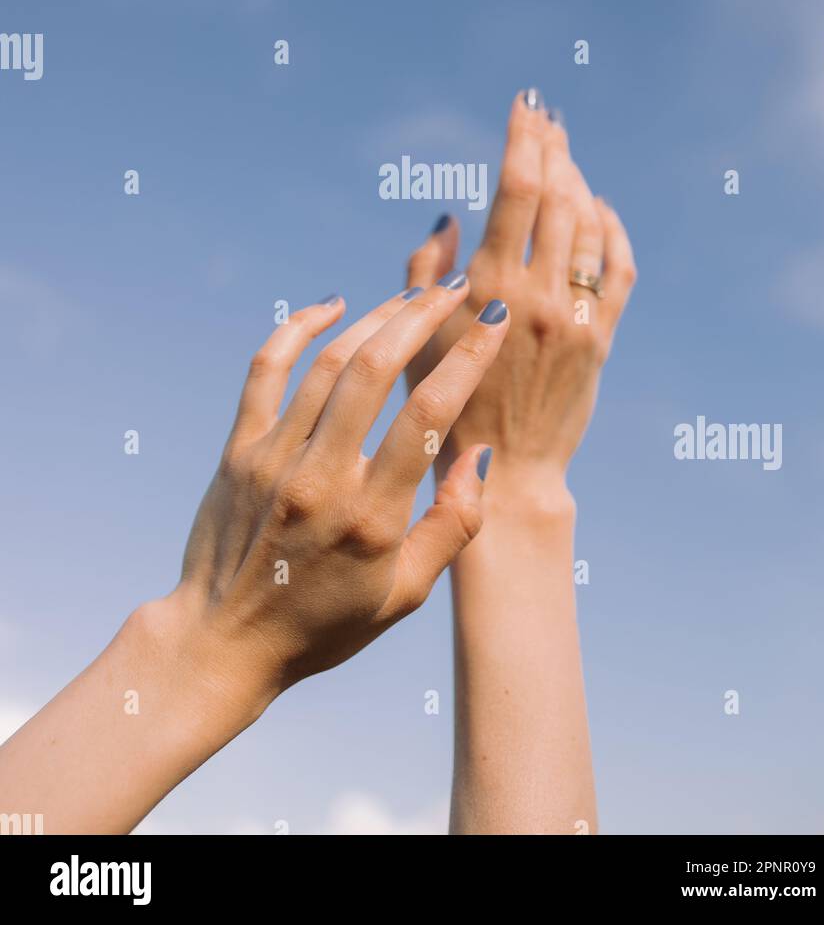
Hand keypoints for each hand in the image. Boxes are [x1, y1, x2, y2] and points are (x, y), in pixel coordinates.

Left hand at [173, 278, 508, 713]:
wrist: (220, 644)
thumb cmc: (323, 625)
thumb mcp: (404, 596)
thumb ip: (453, 527)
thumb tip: (479, 454)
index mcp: (371, 519)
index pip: (428, 417)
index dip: (466, 359)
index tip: (494, 320)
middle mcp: (321, 480)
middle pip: (375, 371)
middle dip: (421, 318)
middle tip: (455, 288)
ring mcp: (272, 460)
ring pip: (327, 363)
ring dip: (374, 319)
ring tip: (410, 295)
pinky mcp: (237, 450)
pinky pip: (266, 371)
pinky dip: (297, 329)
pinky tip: (331, 306)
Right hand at [404, 92, 634, 506]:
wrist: (504, 470)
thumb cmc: (442, 406)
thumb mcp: (415, 337)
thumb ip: (425, 272)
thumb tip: (447, 218)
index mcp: (486, 288)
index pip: (517, 190)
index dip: (524, 139)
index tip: (525, 104)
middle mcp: (536, 295)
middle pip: (557, 196)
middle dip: (553, 147)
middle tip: (547, 118)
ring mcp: (576, 316)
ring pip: (587, 225)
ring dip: (578, 182)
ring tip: (565, 155)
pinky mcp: (602, 338)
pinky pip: (619, 268)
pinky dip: (612, 231)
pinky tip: (600, 209)